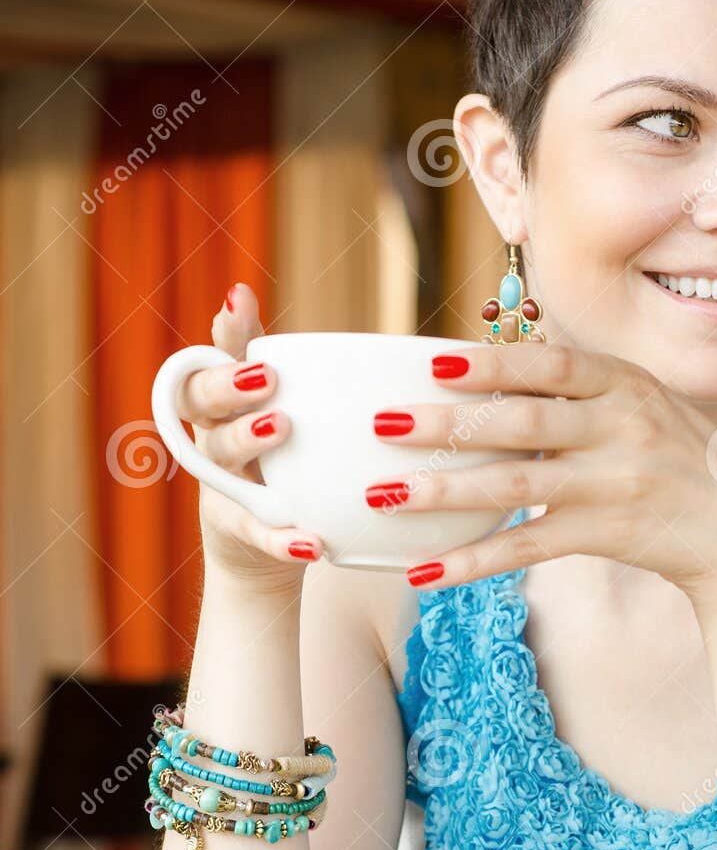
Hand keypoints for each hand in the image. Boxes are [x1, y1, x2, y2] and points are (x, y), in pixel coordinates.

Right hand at [179, 283, 325, 592]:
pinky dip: (281, 538)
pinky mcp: (237, 529)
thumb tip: (381, 349)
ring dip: (247, 438)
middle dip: (229, 383)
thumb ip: (318, 388)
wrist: (271, 549)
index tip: (240, 300)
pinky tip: (310, 542)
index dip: (223, 331)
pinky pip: (255, 531)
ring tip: (281, 426)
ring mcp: (222, 483)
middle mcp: (215, 436)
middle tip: (267, 375)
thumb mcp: (302, 423)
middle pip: (202, 400)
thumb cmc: (293, 469)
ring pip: (220, 454)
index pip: (216, 358)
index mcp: (229, 406)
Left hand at [367, 341, 716, 610]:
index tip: (432, 361)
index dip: (490, 362)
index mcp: (625, 384)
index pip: (549, 366)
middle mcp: (621, 427)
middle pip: (521, 422)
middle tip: (384, 423)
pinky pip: (528, 547)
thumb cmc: (682, 458)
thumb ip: (580, 388)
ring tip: (383, 495)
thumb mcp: (643, 403)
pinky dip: (474, 559)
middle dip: (447, 423)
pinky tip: (426, 570)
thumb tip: (491, 368)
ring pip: (516, 484)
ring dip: (444, 490)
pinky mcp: (609, 534)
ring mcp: (615, 483)